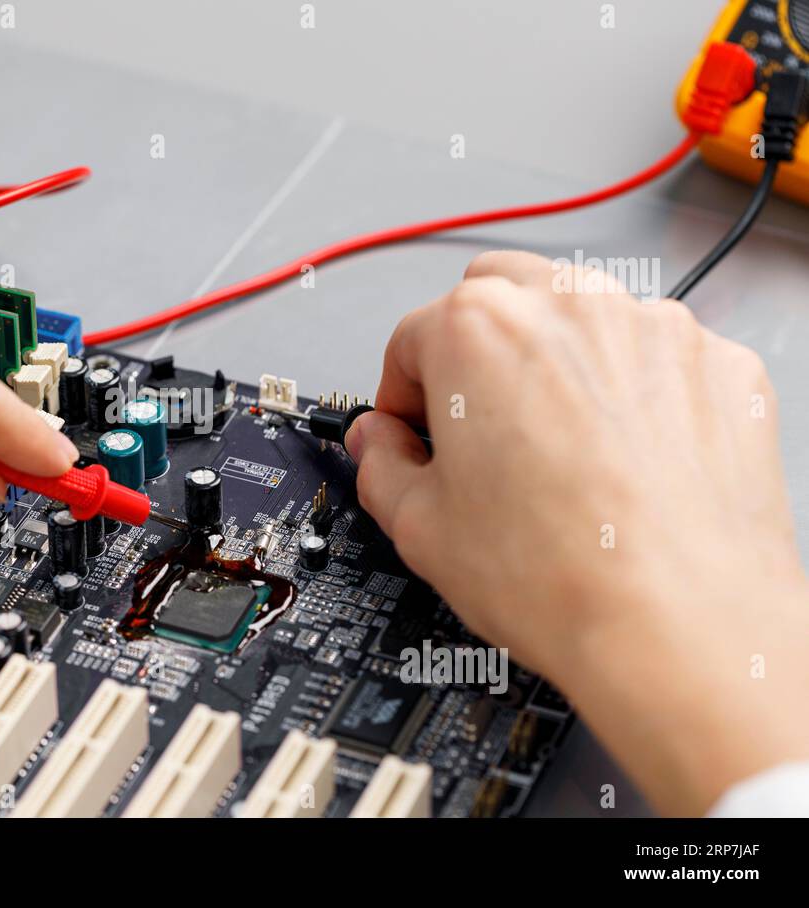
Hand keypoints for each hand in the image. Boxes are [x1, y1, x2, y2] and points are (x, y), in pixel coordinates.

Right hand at [346, 250, 808, 814]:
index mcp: (478, 329)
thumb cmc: (558, 577)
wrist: (679, 628)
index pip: (411, 338)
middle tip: (478, 427)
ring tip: (557, 452)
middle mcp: (568, 308)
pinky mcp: (719, 366)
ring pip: (581, 319)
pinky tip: (621, 462)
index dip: (403, 398)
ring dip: (556, 364)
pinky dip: (633, 393)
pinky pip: (656, 359)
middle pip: (498, 296)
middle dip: (475, 350)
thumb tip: (378, 445)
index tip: (415, 436)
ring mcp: (654, 330)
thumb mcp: (421, 528)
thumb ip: (381, 465)